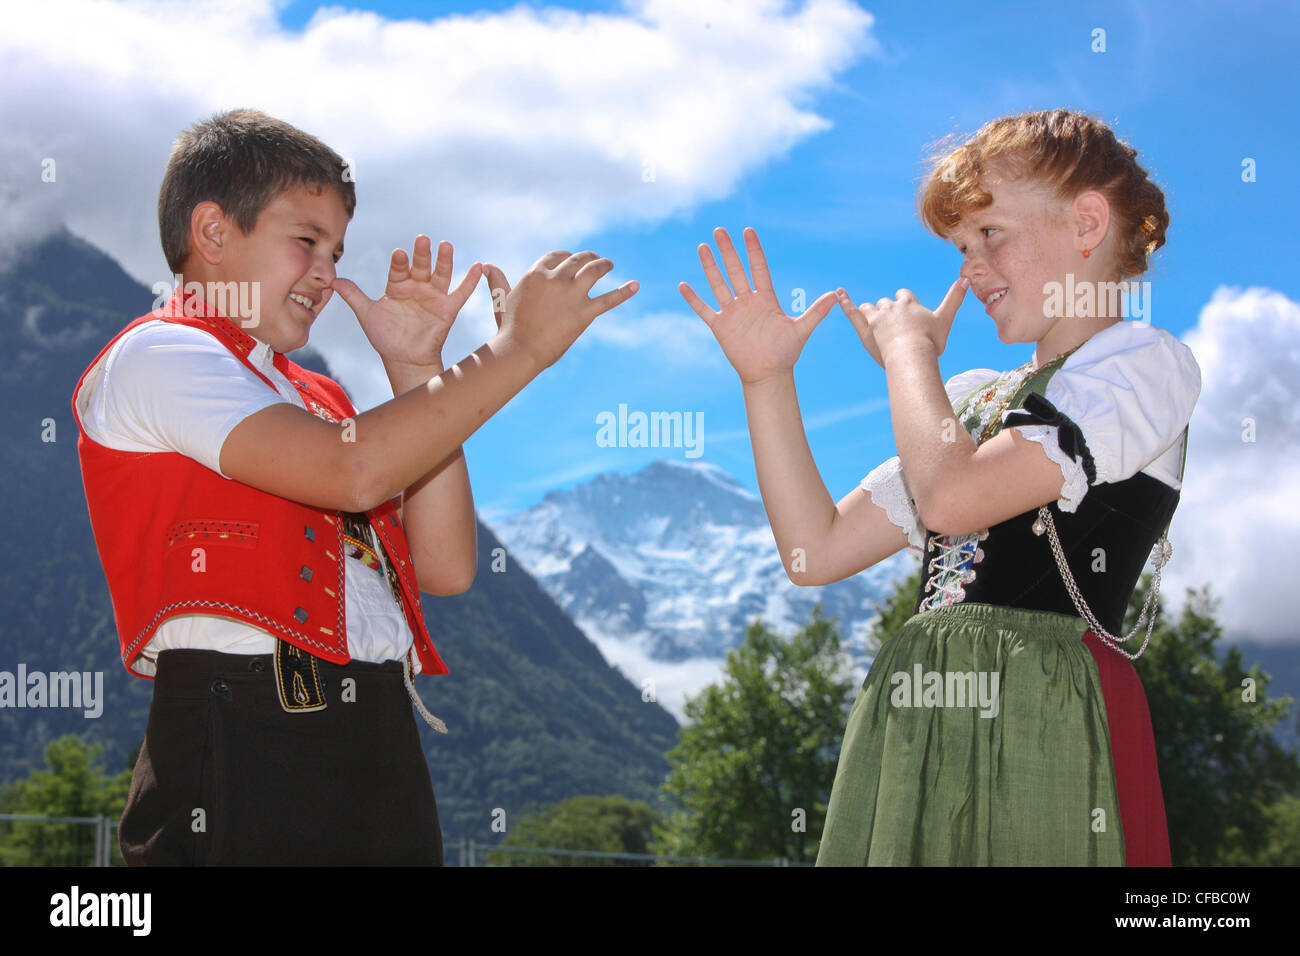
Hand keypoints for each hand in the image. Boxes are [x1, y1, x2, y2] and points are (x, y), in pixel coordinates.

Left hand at [333, 236, 481, 371]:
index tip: (399, 253)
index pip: (398, 269)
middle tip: (423, 239)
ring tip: (445, 245)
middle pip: (420, 266)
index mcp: (397, 285)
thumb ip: (354, 296)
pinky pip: (461, 293)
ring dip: (444, 260)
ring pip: (440, 274)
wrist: (404, 358)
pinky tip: (480, 266)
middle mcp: (417, 286)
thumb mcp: (367, 314)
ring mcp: (433, 296)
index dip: (399, 262)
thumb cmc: (385, 336)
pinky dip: (471, 281)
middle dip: (422, 254)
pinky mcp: (448, 309)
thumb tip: (332, 280)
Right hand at [483, 251, 637, 369]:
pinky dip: (624, 292)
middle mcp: (555, 278)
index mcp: (536, 273)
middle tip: (596, 259)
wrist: (519, 351)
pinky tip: (636, 285)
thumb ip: (497, 282)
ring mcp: (571, 294)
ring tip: (609, 265)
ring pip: (595, 270)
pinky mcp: (584, 313)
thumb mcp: (502, 300)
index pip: (557, 256)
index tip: (572, 260)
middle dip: (589, 257)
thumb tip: (486, 265)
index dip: (566, 257)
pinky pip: (609, 299)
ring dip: (604, 264)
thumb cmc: (509, 328)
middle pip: (578, 259)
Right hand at [679, 226, 836, 385]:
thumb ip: (816, 311)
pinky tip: (683, 285)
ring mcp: (733, 312)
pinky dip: (693, 299)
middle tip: (720, 230)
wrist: (768, 374)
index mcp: (766, 298)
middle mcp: (747, 301)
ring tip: (702, 247)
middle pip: (735, 270)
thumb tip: (836, 295)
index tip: (748, 231)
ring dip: (710, 266)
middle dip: (728, 250)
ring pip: (718, 284)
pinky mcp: (721, 326)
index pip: (758, 268)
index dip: (754, 250)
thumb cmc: (786, 352)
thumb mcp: (802, 329)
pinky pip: (704, 310)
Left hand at [834, 277, 967, 363]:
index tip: (910, 318)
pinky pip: (852, 311)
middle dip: (890, 312)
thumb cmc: (930, 341)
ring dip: (873, 313)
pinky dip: (845, 302)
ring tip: (878, 326)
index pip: (904, 295)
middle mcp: (891, 306)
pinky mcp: (865, 328)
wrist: (912, 357)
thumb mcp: (945, 319)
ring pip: (871, 307)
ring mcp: (876, 317)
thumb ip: (955, 298)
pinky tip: (838, 293)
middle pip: (888, 302)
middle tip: (897, 331)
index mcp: (909, 302)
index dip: (906, 305)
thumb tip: (967, 278)